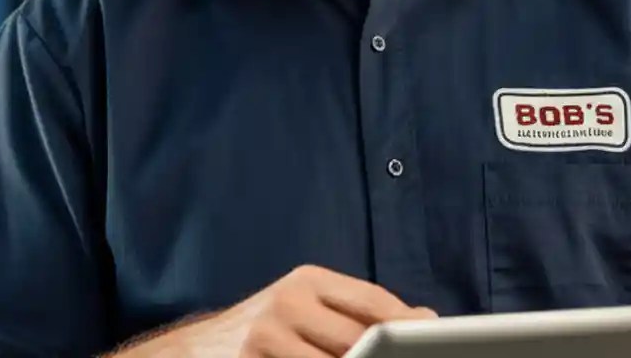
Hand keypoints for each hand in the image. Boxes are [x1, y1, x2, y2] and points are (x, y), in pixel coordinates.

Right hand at [117, 265, 435, 357]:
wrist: (193, 352)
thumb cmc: (263, 330)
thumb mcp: (305, 307)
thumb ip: (358, 311)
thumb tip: (426, 317)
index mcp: (306, 281)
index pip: (373, 301)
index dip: (407, 325)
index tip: (437, 338)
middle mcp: (286, 303)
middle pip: (358, 339)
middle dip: (385, 355)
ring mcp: (266, 338)